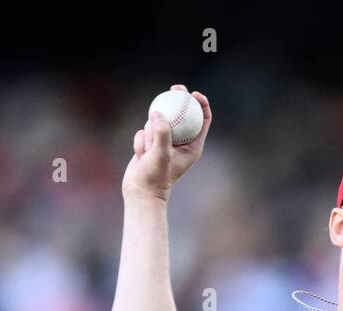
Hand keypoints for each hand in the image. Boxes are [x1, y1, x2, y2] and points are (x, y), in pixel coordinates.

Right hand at [122, 85, 211, 202]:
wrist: (140, 191)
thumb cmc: (155, 177)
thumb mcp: (161, 154)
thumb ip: (161, 133)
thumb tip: (157, 113)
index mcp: (193, 146)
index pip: (202, 119)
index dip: (201, 103)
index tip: (193, 93)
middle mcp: (181, 142)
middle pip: (183, 113)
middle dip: (178, 99)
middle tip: (174, 88)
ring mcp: (165, 141)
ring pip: (158, 121)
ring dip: (150, 132)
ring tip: (148, 152)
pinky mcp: (151, 142)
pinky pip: (144, 130)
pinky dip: (141, 140)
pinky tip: (141, 155)